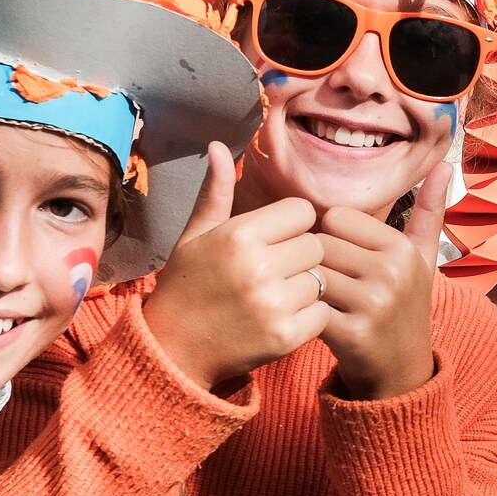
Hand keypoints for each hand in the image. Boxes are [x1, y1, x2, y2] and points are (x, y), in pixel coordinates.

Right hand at [143, 143, 330, 390]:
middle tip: (275, 272)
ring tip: (276, 296)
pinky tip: (282, 319)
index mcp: (239, 235)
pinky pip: (323, 313)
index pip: (302, 212)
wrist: (173, 349)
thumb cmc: (186, 286)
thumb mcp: (195, 235)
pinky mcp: (286, 336)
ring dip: (306, 288)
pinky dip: (309, 317)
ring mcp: (274, 304)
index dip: (291, 225)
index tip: (273, 241)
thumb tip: (219, 146)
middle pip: (315, 245)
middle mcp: (259, 267)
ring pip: (322, 279)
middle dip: (300, 256)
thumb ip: (214, 192)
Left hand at [314, 161, 451, 400]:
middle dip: (315, 261)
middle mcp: (391, 273)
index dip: (330, 236)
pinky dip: (302, 310)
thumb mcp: (423, 259)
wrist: (402, 372)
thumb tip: (446, 164)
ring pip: (310, 271)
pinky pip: (308, 304)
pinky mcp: (351, 333)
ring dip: (304, 284)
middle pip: (319, 243)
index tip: (341, 257)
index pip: (335, 217)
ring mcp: (372, 304)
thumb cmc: (406, 306)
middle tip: (324, 280)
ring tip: (317, 297)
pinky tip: (310, 318)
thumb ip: (431, 211)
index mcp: (402, 248)